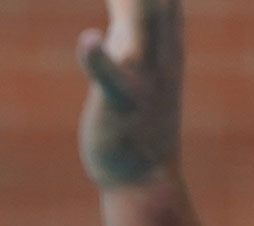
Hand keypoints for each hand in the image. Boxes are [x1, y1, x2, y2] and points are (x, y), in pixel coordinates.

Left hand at [77, 0, 183, 187]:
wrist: (145, 179)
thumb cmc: (135, 116)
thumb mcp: (137, 57)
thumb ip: (131, 25)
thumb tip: (125, 3)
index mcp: (165, 40)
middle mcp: (159, 52)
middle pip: (157, 0)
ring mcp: (143, 77)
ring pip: (142, 26)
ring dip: (132, 0)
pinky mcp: (121, 103)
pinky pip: (111, 79)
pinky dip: (99, 59)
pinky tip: (88, 40)